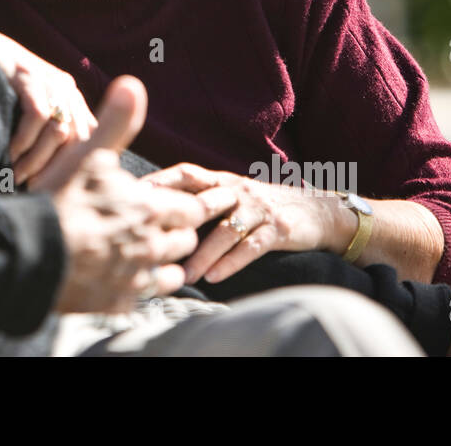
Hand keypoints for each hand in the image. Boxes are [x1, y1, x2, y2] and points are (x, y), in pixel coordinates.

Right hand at [0, 23, 96, 187]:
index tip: (49, 192)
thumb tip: (45, 181)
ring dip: (37, 160)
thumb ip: (41, 138)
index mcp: (71, 100)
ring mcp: (48, 79)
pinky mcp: (27, 73)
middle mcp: (66, 89)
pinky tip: (8, 154)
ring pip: (60, 129)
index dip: (72, 170)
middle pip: (79, 139)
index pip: (88, 141)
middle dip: (56, 170)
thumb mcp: (22, 116)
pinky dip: (24, 140)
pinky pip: (38, 113)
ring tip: (15, 176)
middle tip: (33, 191)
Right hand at [35, 77, 215, 313]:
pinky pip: (143, 297)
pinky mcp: (117, 303)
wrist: (31, 256)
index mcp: (151, 209)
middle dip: (182, 233)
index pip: (192, 208)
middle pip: (185, 241)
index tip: (211, 200)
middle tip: (178, 227)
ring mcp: (135, 279)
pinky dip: (143, 288)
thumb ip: (116, 123)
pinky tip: (133, 282)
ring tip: (158, 255)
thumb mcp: (88, 154)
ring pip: (171, 274)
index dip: (198, 202)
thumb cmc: (60, 201)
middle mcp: (151, 246)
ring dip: (167, 263)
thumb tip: (132, 84)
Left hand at [143, 162, 341, 283]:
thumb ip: (201, 200)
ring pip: (225, 230)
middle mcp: (237, 190)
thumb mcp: (232, 194)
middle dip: (175, 219)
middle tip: (150, 238)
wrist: (318, 211)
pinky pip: (251, 246)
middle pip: (202, 200)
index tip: (132, 196)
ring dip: (202, 255)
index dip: (160, 182)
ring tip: (183, 275)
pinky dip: (231, 263)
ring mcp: (258, 209)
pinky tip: (213, 277)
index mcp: (221, 180)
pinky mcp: (278, 229)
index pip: (186, 174)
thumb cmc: (263, 207)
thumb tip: (156, 212)